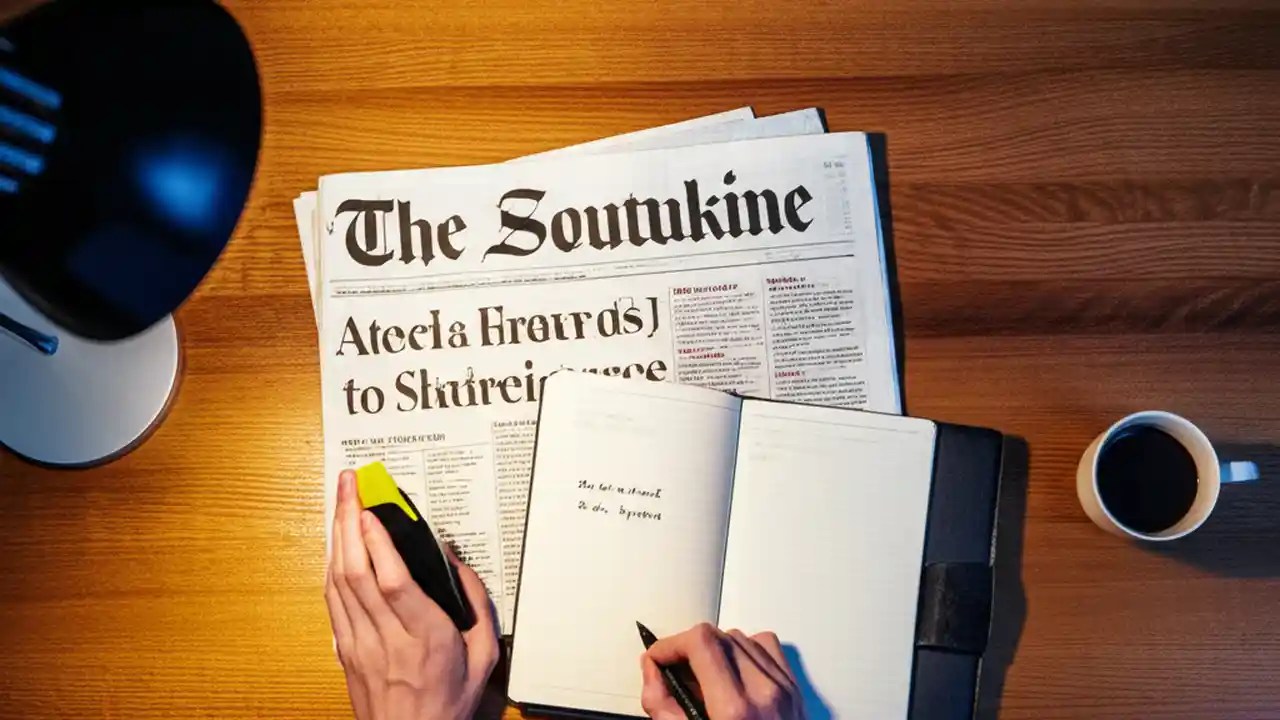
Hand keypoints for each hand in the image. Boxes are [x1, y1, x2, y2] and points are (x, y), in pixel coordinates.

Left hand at [324, 470, 500, 719]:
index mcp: (427, 640)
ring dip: (336, 535)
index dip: (378, 544)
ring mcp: (360, 645)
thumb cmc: (448, 704)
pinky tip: (336, 542)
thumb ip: (476, 605)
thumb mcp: (484, 656)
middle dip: (350, 520)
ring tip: (341, 501)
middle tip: (350, 484)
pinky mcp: (344, 651)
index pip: (393, 584)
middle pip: (357, 572)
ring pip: (338, 581)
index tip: (373, 511)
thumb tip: (455, 562)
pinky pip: (332, 599)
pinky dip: (331, 564)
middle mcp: (388, 639)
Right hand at [641, 623, 802, 719]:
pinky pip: (766, 646)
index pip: (700, 643)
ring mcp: (784, 688)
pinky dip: (745, 650)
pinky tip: (733, 672)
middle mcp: (764, 692)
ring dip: (715, 649)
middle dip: (687, 648)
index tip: (657, 660)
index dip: (670, 645)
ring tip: (703, 677)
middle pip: (717, 636)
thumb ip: (662, 706)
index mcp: (735, 711)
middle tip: (674, 671)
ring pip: (741, 637)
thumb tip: (652, 670)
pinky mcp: (794, 688)